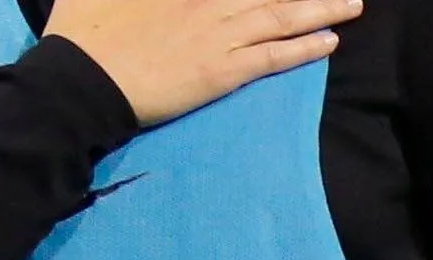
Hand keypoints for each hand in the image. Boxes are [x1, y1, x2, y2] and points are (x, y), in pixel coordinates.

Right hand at [43, 0, 360, 128]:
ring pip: (281, 15)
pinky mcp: (223, 70)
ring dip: (320, 8)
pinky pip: (274, 55)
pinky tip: (330, 40)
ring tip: (350, 3)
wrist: (81, 80)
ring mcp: (218, 33)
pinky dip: (305, 47)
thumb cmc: (82, 33)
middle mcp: (206, 1)